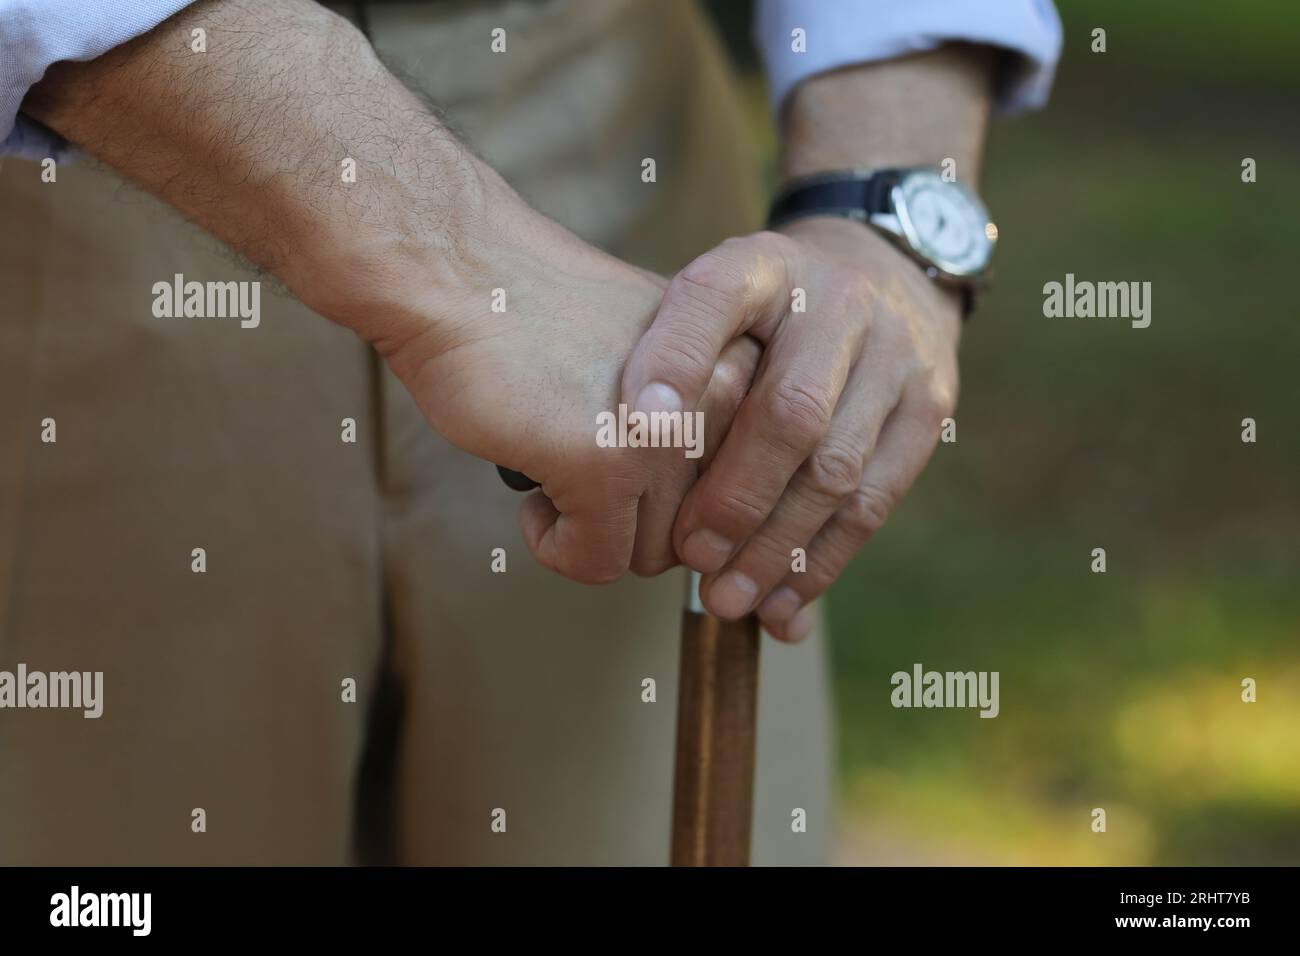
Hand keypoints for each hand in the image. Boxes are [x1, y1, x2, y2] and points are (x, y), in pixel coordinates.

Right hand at [372, 172, 760, 583]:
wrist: (462, 274)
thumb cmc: (540, 317)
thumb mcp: (658, 358)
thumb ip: (698, 417)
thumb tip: (709, 514)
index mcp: (742, 367)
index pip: (742, 487)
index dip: (678, 503)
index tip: (630, 485)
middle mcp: (722, 398)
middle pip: (701, 529)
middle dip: (634, 527)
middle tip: (584, 493)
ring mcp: (666, 433)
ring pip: (651, 554)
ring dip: (595, 541)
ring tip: (554, 490)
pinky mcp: (608, 464)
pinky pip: (597, 561)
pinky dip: (558, 550)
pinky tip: (534, 506)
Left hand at [620, 216, 962, 639]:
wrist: (884, 270)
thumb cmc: (766, 311)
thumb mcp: (714, 303)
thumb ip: (672, 358)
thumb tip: (627, 442)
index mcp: (764, 264)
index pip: (713, 298)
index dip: (675, 362)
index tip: (636, 424)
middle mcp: (839, 301)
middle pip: (790, 412)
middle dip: (735, 497)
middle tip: (689, 555)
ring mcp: (898, 354)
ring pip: (838, 470)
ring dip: (777, 547)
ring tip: (727, 598)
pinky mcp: (933, 405)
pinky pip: (877, 500)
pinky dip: (823, 562)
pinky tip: (783, 607)